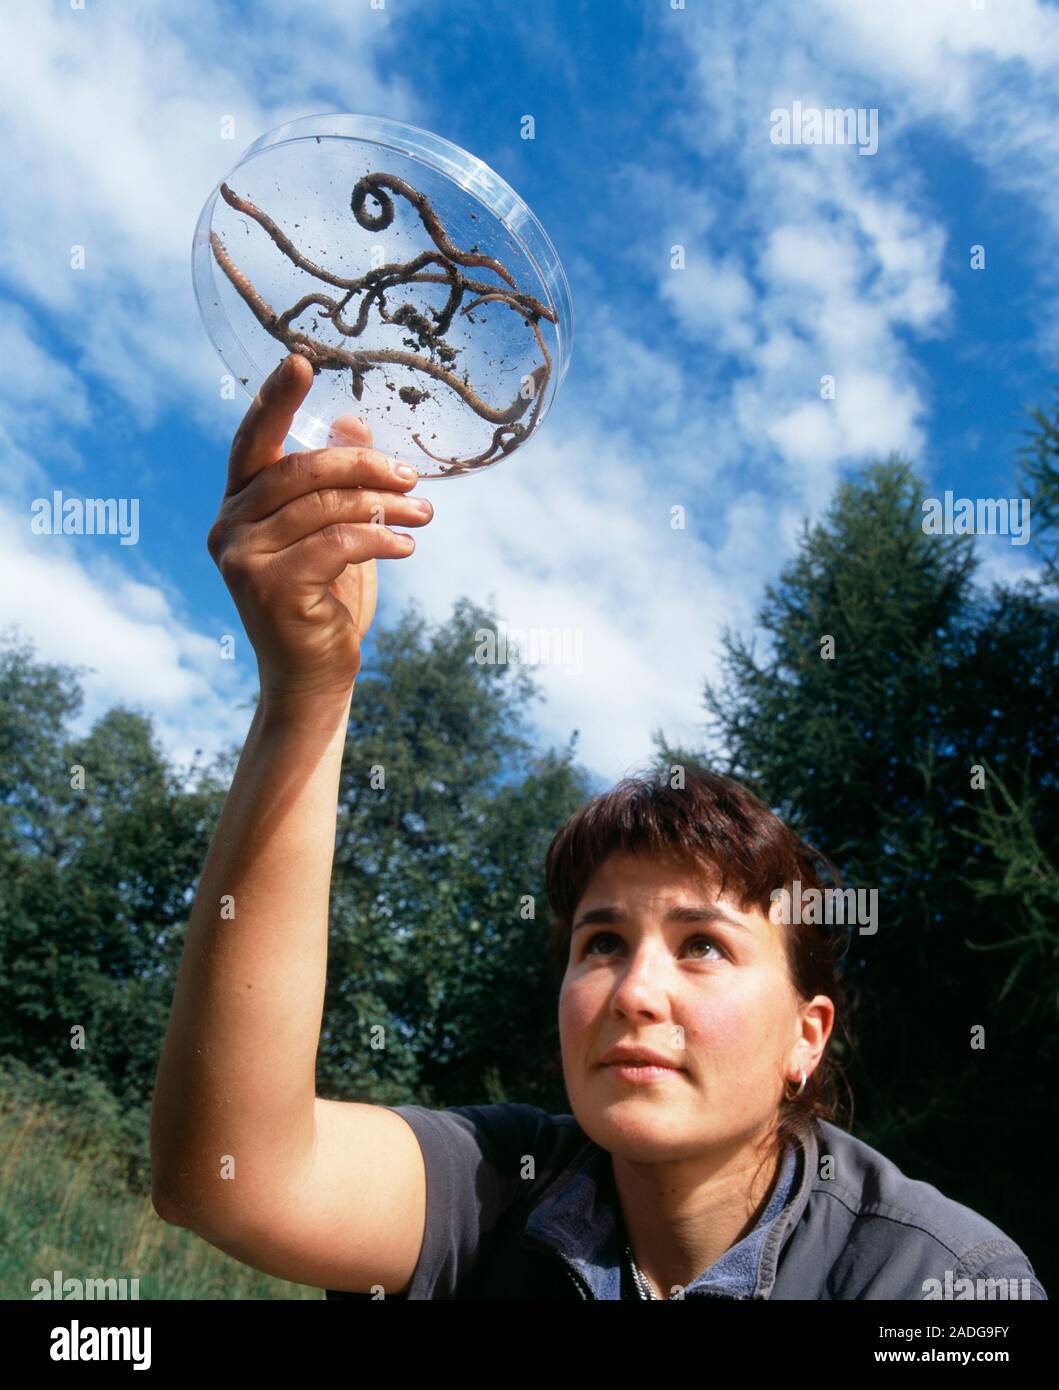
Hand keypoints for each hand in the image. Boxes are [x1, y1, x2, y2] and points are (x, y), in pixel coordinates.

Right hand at [207, 352, 433, 699]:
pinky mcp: (269, 587)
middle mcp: (229, 526)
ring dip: (385, 503)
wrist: (314, 676)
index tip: (301, 359)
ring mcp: (243, 558)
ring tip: (424, 514)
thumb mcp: (335, 533)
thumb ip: (338, 483)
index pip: (254, 441)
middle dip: (364, 465)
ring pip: (324, 506)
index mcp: (239, 506)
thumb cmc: (326, 603)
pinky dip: (379, 538)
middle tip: (411, 476)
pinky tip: (407, 544)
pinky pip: (336, 543)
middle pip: (300, 470)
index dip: (275, 399)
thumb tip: (353, 420)